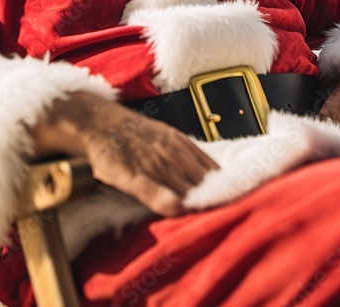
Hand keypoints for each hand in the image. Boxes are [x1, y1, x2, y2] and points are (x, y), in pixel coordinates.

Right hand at [33, 92, 218, 216]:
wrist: (98, 123)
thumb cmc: (135, 134)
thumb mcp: (169, 137)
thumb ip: (191, 157)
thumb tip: (217, 175)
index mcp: (184, 146)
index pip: (214, 171)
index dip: (227, 188)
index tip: (241, 200)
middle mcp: (173, 154)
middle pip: (203, 182)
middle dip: (217, 199)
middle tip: (232, 214)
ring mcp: (154, 165)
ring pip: (184, 188)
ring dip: (199, 203)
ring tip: (213, 218)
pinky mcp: (132, 177)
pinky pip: (153, 192)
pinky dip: (166, 201)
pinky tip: (177, 210)